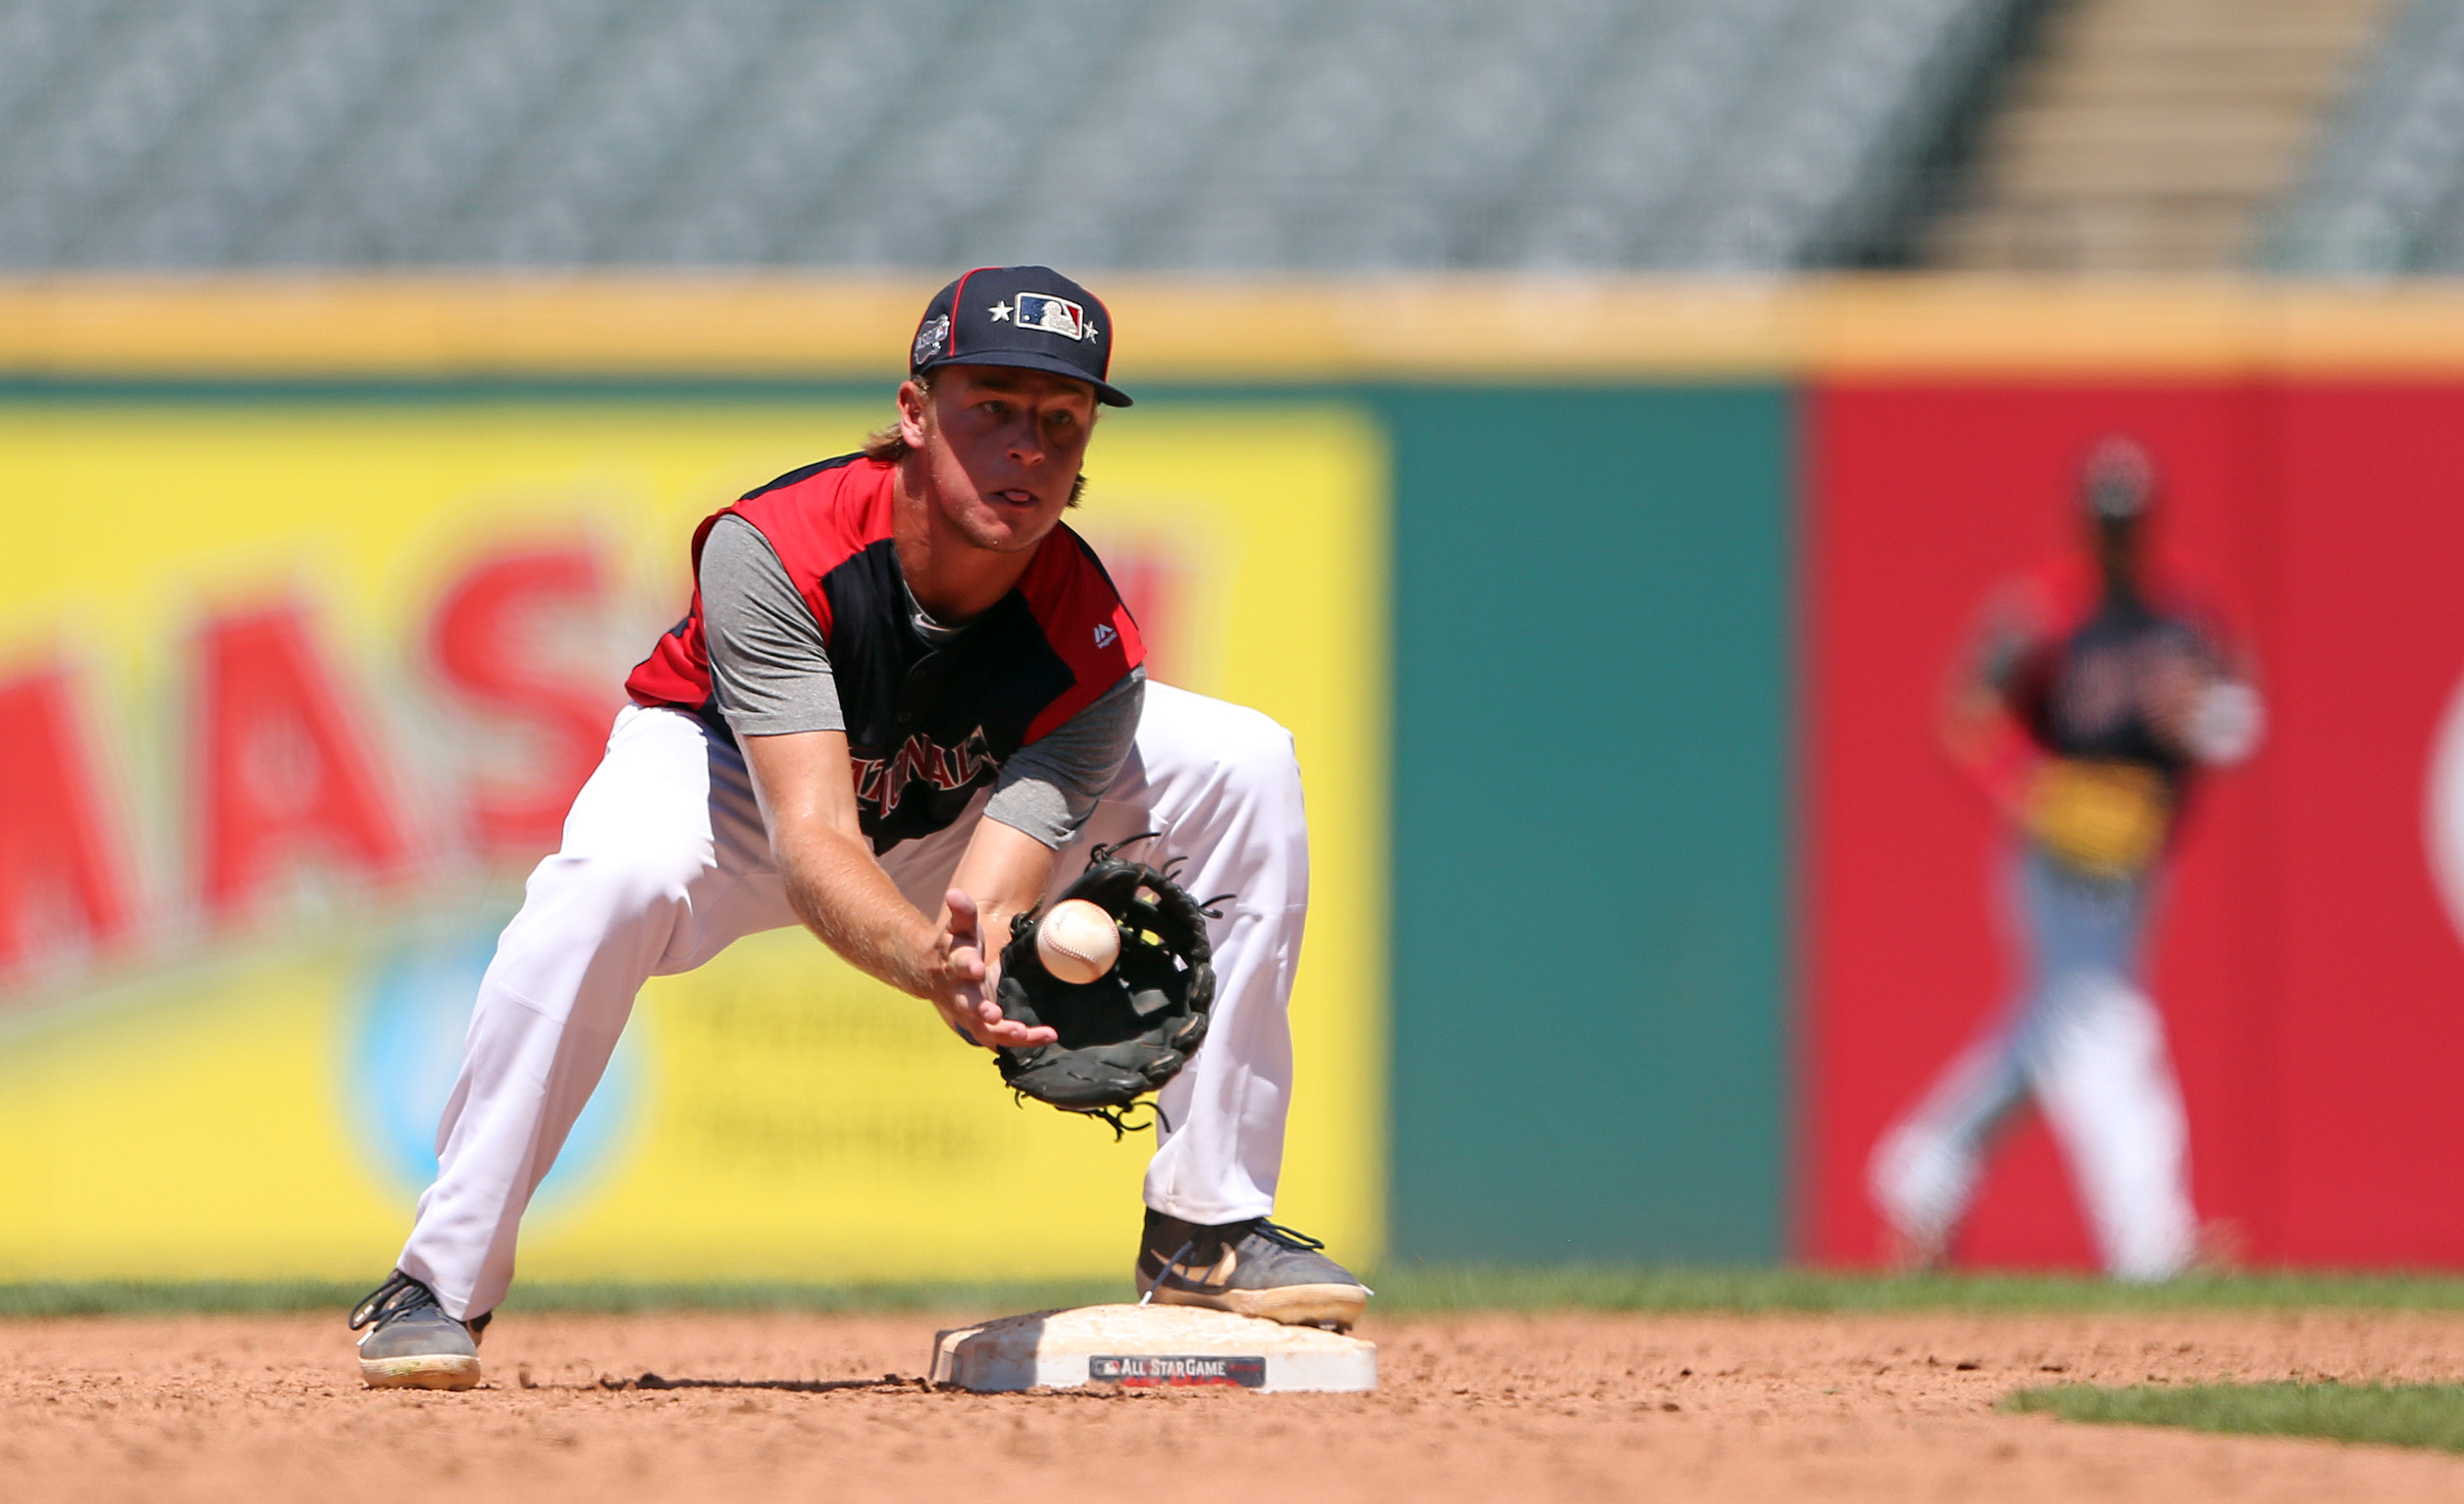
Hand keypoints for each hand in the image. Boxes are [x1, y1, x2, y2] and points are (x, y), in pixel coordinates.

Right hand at [930, 888, 1057, 1048]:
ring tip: (1023, 1032)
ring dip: (1003, 1032)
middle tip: (994, 1015)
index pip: (959, 964)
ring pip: (983, 1027)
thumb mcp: (959, 928)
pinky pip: (1000, 1036)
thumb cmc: (954, 947)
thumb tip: (955, 893)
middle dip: (980, 1009)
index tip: (976, 968)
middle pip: (968, 1003)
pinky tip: (1046, 1036)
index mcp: (954, 964)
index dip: (967, 966)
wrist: (931, 973)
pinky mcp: (981, 1024)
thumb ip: (962, 912)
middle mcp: (959, 992)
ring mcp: (969, 1012)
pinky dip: (1022, 1039)